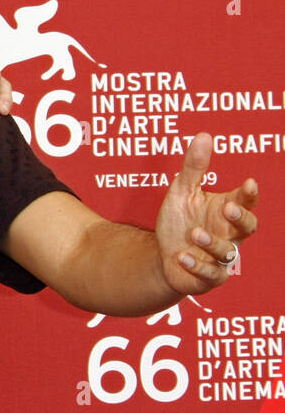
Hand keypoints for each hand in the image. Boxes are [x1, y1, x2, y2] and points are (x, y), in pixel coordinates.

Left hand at [155, 133, 258, 294]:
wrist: (163, 256)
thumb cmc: (180, 221)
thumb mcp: (182, 192)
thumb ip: (194, 167)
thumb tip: (204, 135)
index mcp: (225, 211)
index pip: (244, 202)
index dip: (248, 194)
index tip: (248, 184)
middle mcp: (228, 234)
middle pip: (248, 227)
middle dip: (241, 218)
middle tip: (228, 208)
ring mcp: (221, 257)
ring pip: (228, 252)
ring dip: (212, 242)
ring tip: (194, 233)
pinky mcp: (209, 276)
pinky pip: (209, 274)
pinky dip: (196, 265)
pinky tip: (182, 256)